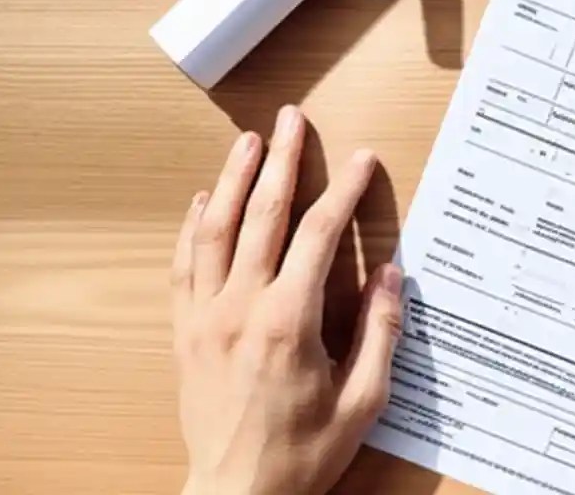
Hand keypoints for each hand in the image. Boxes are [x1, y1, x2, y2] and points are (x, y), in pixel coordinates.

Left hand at [172, 106, 402, 494]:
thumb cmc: (303, 454)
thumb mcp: (363, 400)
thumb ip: (379, 332)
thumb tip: (389, 274)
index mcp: (288, 322)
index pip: (318, 236)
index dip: (343, 192)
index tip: (362, 159)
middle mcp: (240, 309)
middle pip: (262, 216)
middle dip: (282, 162)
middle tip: (293, 120)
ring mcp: (205, 317)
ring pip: (216, 231)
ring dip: (234, 180)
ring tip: (250, 141)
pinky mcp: (185, 332)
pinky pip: (184, 266)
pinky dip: (194, 227)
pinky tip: (204, 201)